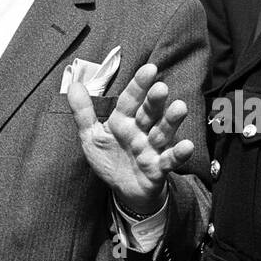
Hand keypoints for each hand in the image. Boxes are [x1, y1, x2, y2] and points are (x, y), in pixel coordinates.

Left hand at [68, 62, 193, 214]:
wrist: (123, 191)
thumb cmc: (110, 160)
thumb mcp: (91, 136)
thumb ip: (83, 112)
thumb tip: (73, 85)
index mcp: (123, 121)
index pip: (130, 100)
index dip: (138, 85)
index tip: (149, 69)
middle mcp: (140, 131)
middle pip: (149, 113)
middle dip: (155, 101)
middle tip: (161, 88)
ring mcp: (151, 149)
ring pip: (162, 132)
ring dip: (171, 121)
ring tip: (180, 107)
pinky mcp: (158, 169)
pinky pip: (169, 161)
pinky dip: (178, 154)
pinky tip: (187, 146)